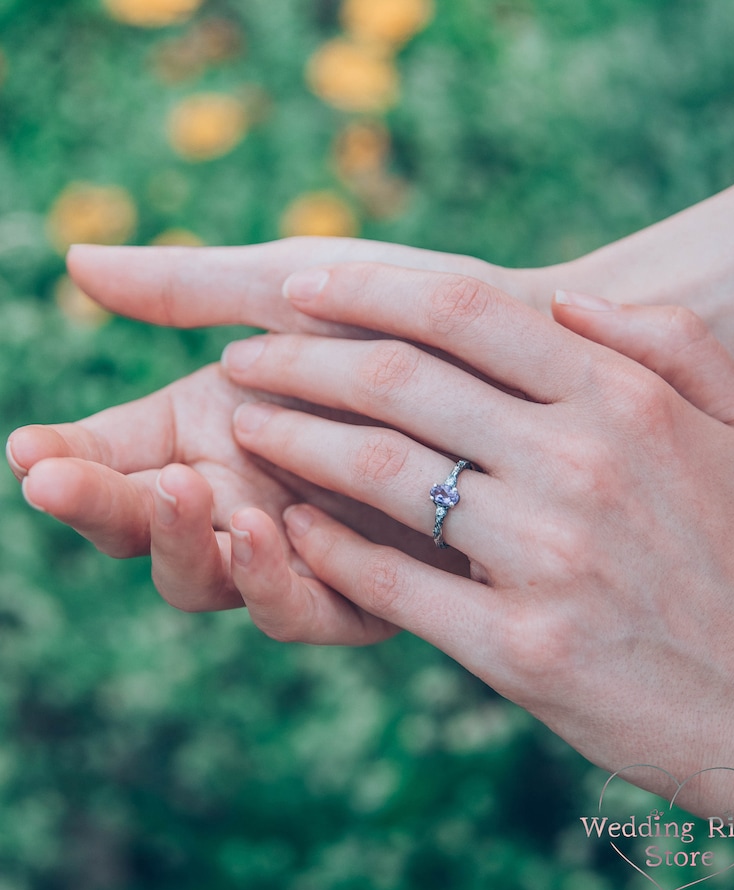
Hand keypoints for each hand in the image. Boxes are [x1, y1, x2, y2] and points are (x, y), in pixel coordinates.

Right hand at [7, 237, 560, 634]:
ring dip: (185, 545)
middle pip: (148, 535)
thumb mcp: (285, 289)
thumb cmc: (396, 308)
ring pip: (214, 581)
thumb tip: (74, 260)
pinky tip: (276, 525)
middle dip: (106, 510)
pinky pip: (307, 607)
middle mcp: (244, 494)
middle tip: (67, 481)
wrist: (510, 348)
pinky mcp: (367, 585)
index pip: (112, 465)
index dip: (67, 464)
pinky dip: (279, 578)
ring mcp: (303, 545)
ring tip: (181, 490)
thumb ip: (187, 291)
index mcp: (208, 432)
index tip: (28, 451)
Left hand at [220, 263, 733, 832]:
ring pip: (383, 473)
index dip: (367, 289)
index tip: (300, 285)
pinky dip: (328, 550)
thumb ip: (668, 344)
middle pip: (401, 383)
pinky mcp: (522, 648)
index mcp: (625, 399)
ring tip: (246, 430)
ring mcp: (549, 556)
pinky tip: (289, 530)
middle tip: (245, 362)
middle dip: (301, 362)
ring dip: (296, 443)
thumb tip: (568, 305)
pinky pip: (393, 580)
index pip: (465, 311)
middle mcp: (582, 462)